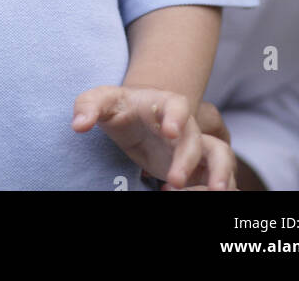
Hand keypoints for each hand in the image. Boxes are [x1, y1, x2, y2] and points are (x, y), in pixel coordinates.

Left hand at [72, 85, 236, 189]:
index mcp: (164, 104)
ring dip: (220, 173)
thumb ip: (88, 106)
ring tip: (214, 193)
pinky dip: (212, 187)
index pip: (178, 104)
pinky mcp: (197, 167)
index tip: (169, 131)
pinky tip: (188, 196)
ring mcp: (193, 147)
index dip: (177, 116)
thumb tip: (78, 124)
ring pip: (220, 155)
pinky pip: (216, 176)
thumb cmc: (121, 108)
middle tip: (173, 181)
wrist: (137, 117)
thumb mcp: (102, 102)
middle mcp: (184, 125)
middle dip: (188, 159)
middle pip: (197, 138)